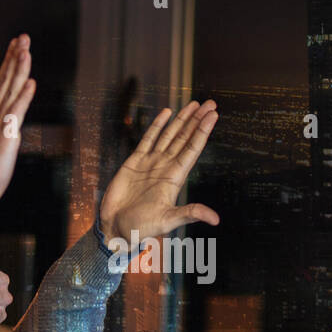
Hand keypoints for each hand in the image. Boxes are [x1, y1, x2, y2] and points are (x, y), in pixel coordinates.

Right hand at [0, 35, 35, 204]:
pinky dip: (23, 98)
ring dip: (18, 70)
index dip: (8, 62)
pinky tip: (30, 84)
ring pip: (10, 91)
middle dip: (14, 57)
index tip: (16, 45)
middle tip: (23, 37)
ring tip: (25, 51)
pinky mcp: (5, 135)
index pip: (0, 82)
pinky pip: (15, 113)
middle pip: (5, 80)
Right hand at [99, 99, 219, 248]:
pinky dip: (157, 126)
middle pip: (185, 138)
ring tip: (195, 104)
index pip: (192, 149)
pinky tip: (167, 113)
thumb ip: (189, 214)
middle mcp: (166, 167)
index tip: (214, 115)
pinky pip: (148, 139)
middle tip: (211, 104)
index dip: (203, 131)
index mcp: (175, 178)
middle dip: (197, 121)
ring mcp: (151, 163)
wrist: (116, 227)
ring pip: (170, 135)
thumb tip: (215, 220)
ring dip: (182, 120)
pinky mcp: (134, 162)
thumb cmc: (141, 228)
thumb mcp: (168, 221)